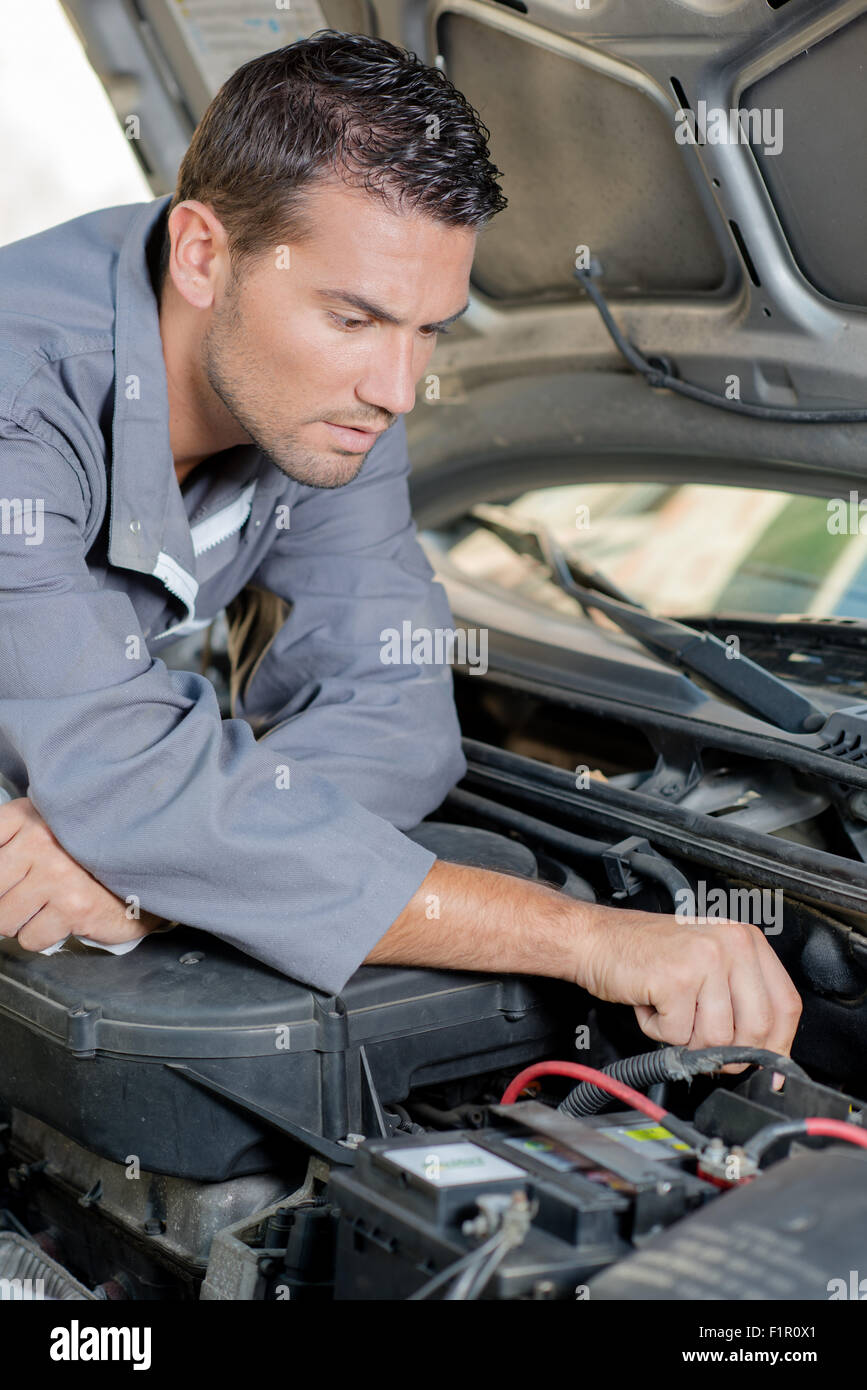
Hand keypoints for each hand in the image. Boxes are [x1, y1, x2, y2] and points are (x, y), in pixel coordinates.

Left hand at [0, 797, 162, 951]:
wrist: (143, 868)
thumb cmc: (86, 852)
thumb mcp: (40, 828)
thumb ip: (7, 841)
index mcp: (28, 817)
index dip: (1, 877)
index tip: (12, 880)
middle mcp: (40, 841)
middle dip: (5, 902)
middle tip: (27, 896)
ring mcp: (57, 875)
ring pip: (4, 920)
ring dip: (21, 922)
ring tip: (45, 908)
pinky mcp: (74, 907)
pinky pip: (31, 938)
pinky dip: (43, 937)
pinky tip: (61, 919)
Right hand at [577, 907, 801, 1062]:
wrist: (596, 938)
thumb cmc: (648, 954)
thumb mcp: (709, 966)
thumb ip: (742, 1002)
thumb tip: (768, 1060)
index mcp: (746, 940)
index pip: (786, 1005)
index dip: (778, 1045)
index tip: (768, 1069)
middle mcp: (732, 944)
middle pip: (758, 1028)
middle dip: (729, 1052)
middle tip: (702, 1045)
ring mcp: (704, 960)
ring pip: (718, 1038)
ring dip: (687, 1040)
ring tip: (670, 1011)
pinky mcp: (675, 979)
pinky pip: (679, 1035)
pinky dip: (659, 1031)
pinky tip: (651, 1004)